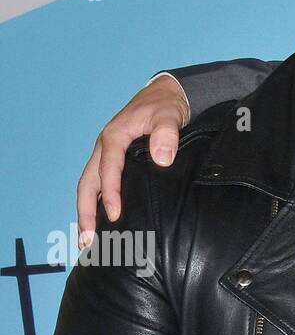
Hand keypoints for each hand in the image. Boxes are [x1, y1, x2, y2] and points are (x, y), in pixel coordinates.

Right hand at [76, 74, 189, 243]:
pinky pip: (99, 184)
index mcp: (115, 137)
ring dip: (86, 211)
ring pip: (89, 185)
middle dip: (86, 211)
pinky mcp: (113, 160)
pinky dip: (96, 203)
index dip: (111, 193)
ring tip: (88, 239)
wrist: (165, 95)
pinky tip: (101, 222)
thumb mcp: (169, 115)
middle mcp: (105, 147)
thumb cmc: (165, 106)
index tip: (115, 215)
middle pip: (88, 182)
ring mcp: (106, 154)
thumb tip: (162, 157)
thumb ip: (166, 134)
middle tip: (88, 239)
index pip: (108, 169)